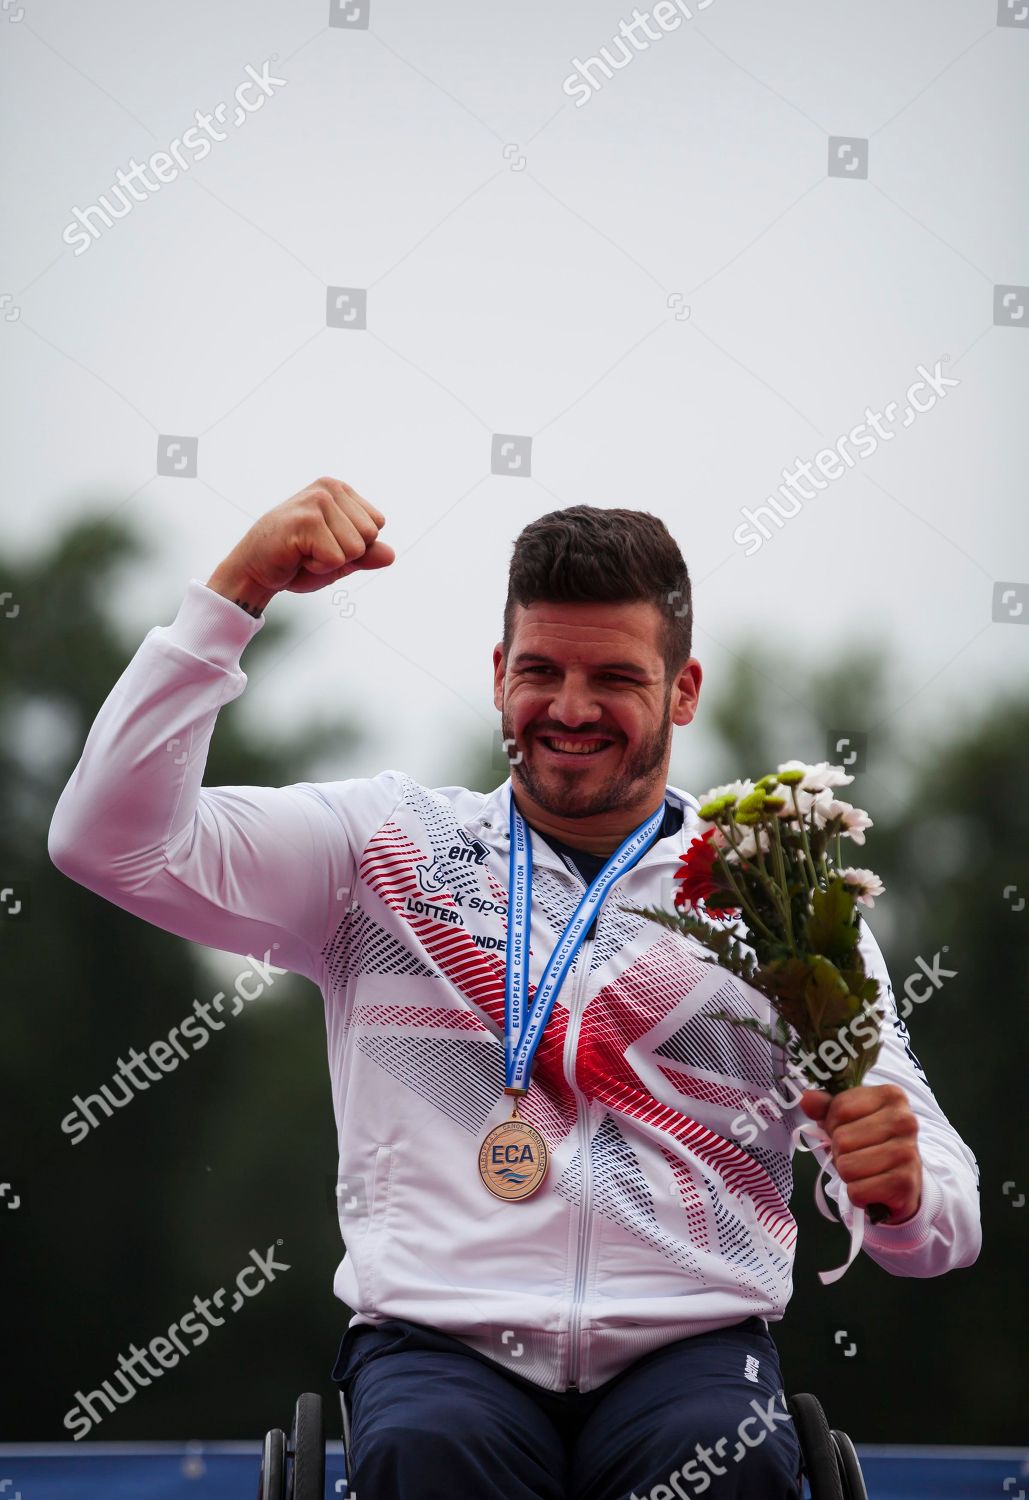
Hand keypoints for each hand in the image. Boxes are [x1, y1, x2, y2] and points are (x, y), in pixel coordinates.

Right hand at [208, 477, 394, 606]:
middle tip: (312, 549)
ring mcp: (317, 501)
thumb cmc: (296, 562)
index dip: (354, 546)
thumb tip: (391, 555)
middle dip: (344, 554)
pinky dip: (317, 567)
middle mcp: (329, 488)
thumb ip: (366, 555)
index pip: (377, 525)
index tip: (325, 543)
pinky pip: (336, 558)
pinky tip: (296, 555)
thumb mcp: (340, 559)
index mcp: (340, 490)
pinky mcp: (306, 520)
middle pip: (370, 536)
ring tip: (304, 552)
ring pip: (355, 548)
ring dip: (329, 561)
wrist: (254, 570)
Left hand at [799, 1084, 921, 1224]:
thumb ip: (825, 1107)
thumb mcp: (849, 1118)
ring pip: (847, 1166)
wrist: (903, 1181)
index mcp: (891, 1096)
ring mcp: (908, 1152)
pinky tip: (873, 1188)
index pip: (840, 1108)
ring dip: (848, 1174)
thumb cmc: (871, 1144)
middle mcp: (905, 1121)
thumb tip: (806, 1099)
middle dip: (841, 1152)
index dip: (833, 1124)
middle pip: (842, 1139)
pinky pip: (857, 1191)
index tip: (848, 1130)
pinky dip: (858, 1194)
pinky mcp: (904, 1183)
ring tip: (865, 1171)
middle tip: (858, 1155)